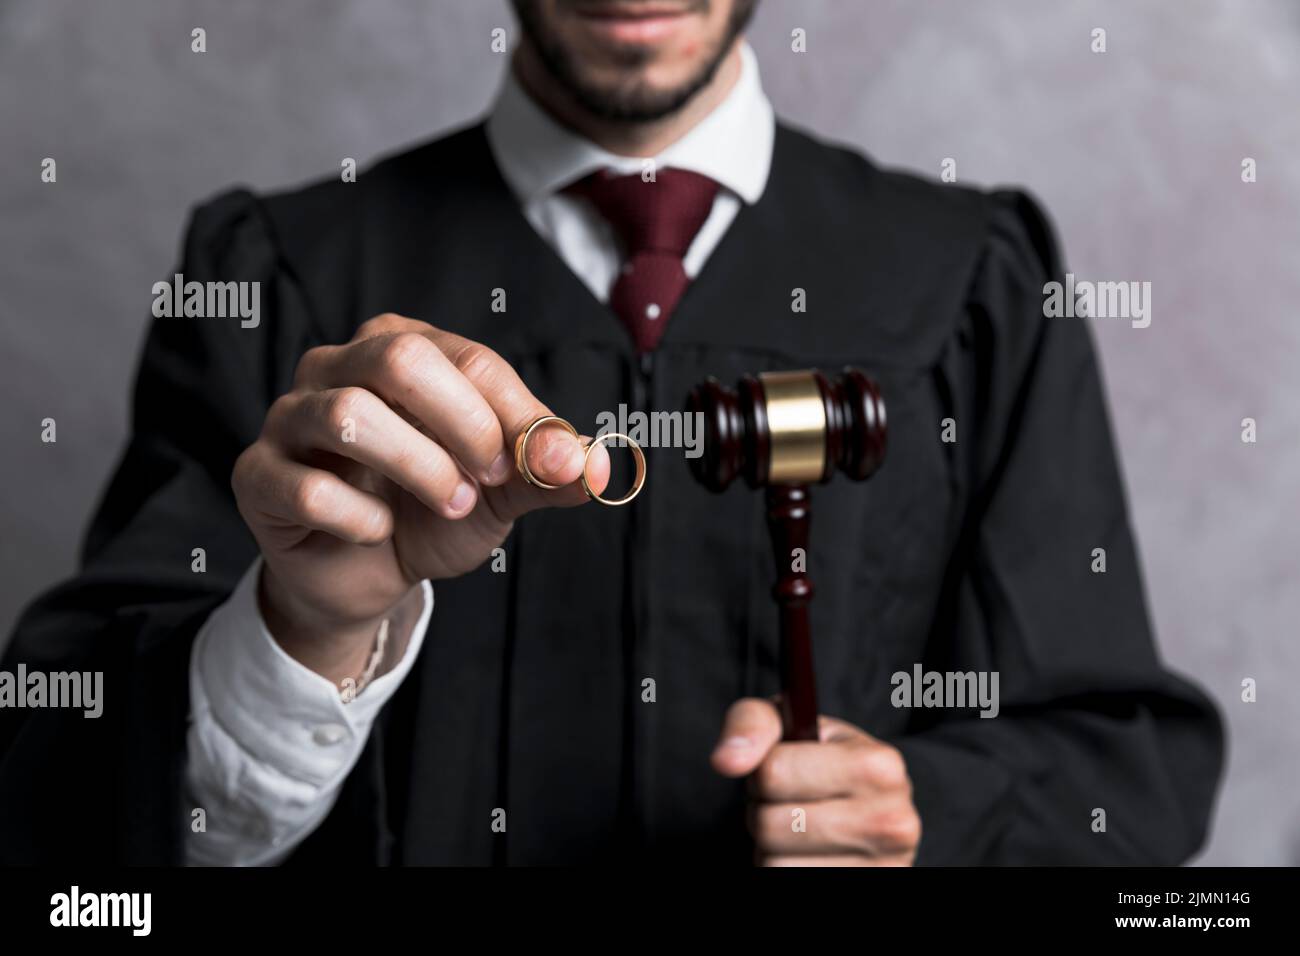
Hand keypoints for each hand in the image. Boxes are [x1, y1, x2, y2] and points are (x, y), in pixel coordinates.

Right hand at [231, 312, 607, 680]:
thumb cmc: (431, 512)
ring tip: (451, 505)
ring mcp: (289, 418)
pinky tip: (378, 532)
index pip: (468, 359)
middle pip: (399, 358)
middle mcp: (337, 367)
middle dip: (462, 423)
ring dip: (418, 468)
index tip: (541, 464)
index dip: (514, 416)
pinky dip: (360, 518)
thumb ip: (548, 472)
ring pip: (347, 415)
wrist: (367, 578)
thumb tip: (601, 467)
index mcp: (401, 348)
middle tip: (490, 477)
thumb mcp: (502, 490)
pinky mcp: (257, 477)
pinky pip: (306, 488)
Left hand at [711, 698, 920, 865]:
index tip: (782, 770)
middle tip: (787, 803)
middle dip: (763, 811)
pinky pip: (785, 886)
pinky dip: (782, 870)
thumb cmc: (819, 762)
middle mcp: (891, 821)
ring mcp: (881, 869)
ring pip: (774, 864)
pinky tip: (804, 856)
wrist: (868, 811)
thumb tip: (726, 761)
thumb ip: (753, 724)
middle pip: (770, 825)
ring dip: (770, 848)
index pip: (774, 773)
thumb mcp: (792, 725)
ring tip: (797, 830)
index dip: (762, 772)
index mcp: (879, 766)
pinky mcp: (860, 894)